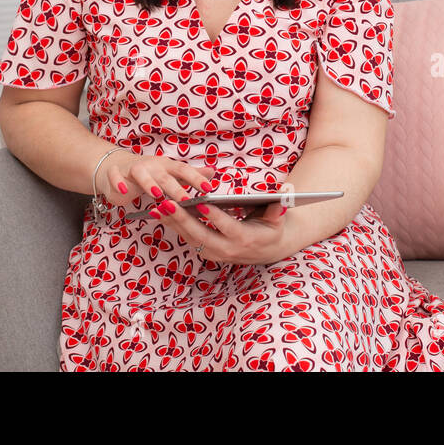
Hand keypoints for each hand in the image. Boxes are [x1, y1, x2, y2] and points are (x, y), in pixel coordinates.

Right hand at [98, 151, 214, 210]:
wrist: (116, 167)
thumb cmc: (148, 172)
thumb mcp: (170, 173)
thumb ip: (190, 174)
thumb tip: (212, 172)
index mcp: (166, 166)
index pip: (184, 170)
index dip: (196, 179)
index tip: (209, 189)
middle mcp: (151, 165)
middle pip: (164, 176)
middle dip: (176, 188)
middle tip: (187, 200)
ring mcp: (133, 168)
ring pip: (141, 173)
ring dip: (149, 183)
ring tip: (157, 195)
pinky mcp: (116, 174)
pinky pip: (116, 177)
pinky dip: (119, 182)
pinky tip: (124, 190)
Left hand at [156, 192, 290, 265]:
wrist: (269, 251)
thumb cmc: (272, 228)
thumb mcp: (278, 219)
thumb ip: (279, 207)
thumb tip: (286, 192)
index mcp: (244, 239)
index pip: (226, 226)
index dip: (212, 215)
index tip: (199, 201)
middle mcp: (227, 250)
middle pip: (201, 235)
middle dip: (182, 219)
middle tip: (167, 203)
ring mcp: (215, 253)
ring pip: (190, 238)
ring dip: (172, 223)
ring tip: (157, 206)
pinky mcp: (207, 251)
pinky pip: (187, 239)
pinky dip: (174, 226)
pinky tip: (161, 213)